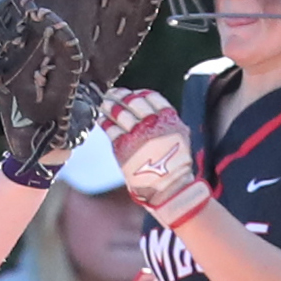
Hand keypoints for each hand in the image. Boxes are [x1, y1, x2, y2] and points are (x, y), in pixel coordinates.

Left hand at [98, 89, 211, 228]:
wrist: (169, 187)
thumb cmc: (175, 164)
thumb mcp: (179, 135)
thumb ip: (167, 120)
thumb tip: (153, 109)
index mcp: (168, 118)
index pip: (151, 97)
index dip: (140, 94)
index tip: (132, 93)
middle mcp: (152, 123)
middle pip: (133, 102)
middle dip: (121, 96)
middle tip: (113, 93)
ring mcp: (136, 135)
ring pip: (119, 113)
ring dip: (109, 105)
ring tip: (103, 102)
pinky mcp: (123, 148)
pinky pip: (111, 129)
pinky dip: (104, 122)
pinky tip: (101, 118)